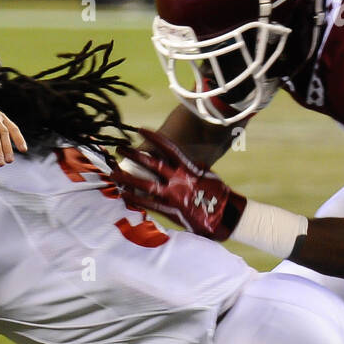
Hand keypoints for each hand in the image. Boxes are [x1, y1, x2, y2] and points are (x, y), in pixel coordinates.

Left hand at [115, 129, 244, 240]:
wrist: (230, 216)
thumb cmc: (219, 196)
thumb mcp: (208, 175)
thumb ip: (193, 167)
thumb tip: (185, 160)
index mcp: (190, 168)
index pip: (169, 148)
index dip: (154, 137)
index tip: (139, 128)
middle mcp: (180, 179)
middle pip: (153, 164)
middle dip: (135, 155)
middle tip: (119, 148)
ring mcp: (176, 194)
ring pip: (146, 184)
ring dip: (128, 177)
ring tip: (113, 172)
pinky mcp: (174, 210)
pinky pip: (150, 204)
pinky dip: (136, 198)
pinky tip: (124, 194)